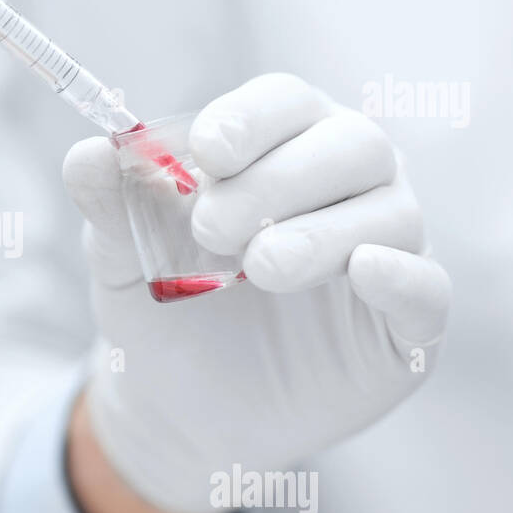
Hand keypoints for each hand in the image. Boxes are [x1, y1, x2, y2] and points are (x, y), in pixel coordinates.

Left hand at [63, 73, 451, 512]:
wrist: (180, 410)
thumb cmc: (161, 310)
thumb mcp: (121, 260)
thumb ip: (111, 207)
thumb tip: (86, 153)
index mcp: (282, 146)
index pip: (285, 102)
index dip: (251, 118)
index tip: (206, 150)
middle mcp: (348, 183)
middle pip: (350, 145)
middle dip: (280, 179)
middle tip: (211, 227)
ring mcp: (385, 250)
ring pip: (390, 213)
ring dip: (321, 234)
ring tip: (258, 268)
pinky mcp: (406, 327)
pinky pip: (426, 289)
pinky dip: (402, 277)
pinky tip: (365, 271)